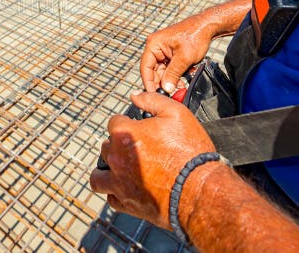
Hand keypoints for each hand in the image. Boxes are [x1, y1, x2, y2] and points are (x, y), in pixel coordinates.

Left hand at [90, 92, 218, 228]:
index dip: (128, 123)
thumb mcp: (176, 114)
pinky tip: (127, 187)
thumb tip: (135, 96)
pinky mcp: (127, 203)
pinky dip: (116, 192)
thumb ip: (152, 100)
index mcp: (124, 134)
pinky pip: (111, 198)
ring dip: (106, 170)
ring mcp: (119, 183)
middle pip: (106, 147)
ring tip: (120, 169)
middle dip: (118, 145)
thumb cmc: (189, 152)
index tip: (138, 129)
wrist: (200, 189)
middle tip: (137, 149)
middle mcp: (116, 158)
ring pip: (98, 176)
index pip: (114, 122)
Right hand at [140, 13, 215, 92]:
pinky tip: (181, 80)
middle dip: (161, 82)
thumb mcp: (184, 58)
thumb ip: (173, 74)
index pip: (145, 67)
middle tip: (168, 93)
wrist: (207, 26)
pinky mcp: (170, 53)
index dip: (148, 82)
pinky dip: (174, 75)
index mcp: (154, 44)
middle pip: (153, 70)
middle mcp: (156, 46)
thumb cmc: (195, 35)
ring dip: (169, 80)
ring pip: (162, 70)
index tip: (153, 94)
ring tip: (178, 86)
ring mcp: (163, 50)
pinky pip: (168, 67)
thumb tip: (166, 88)